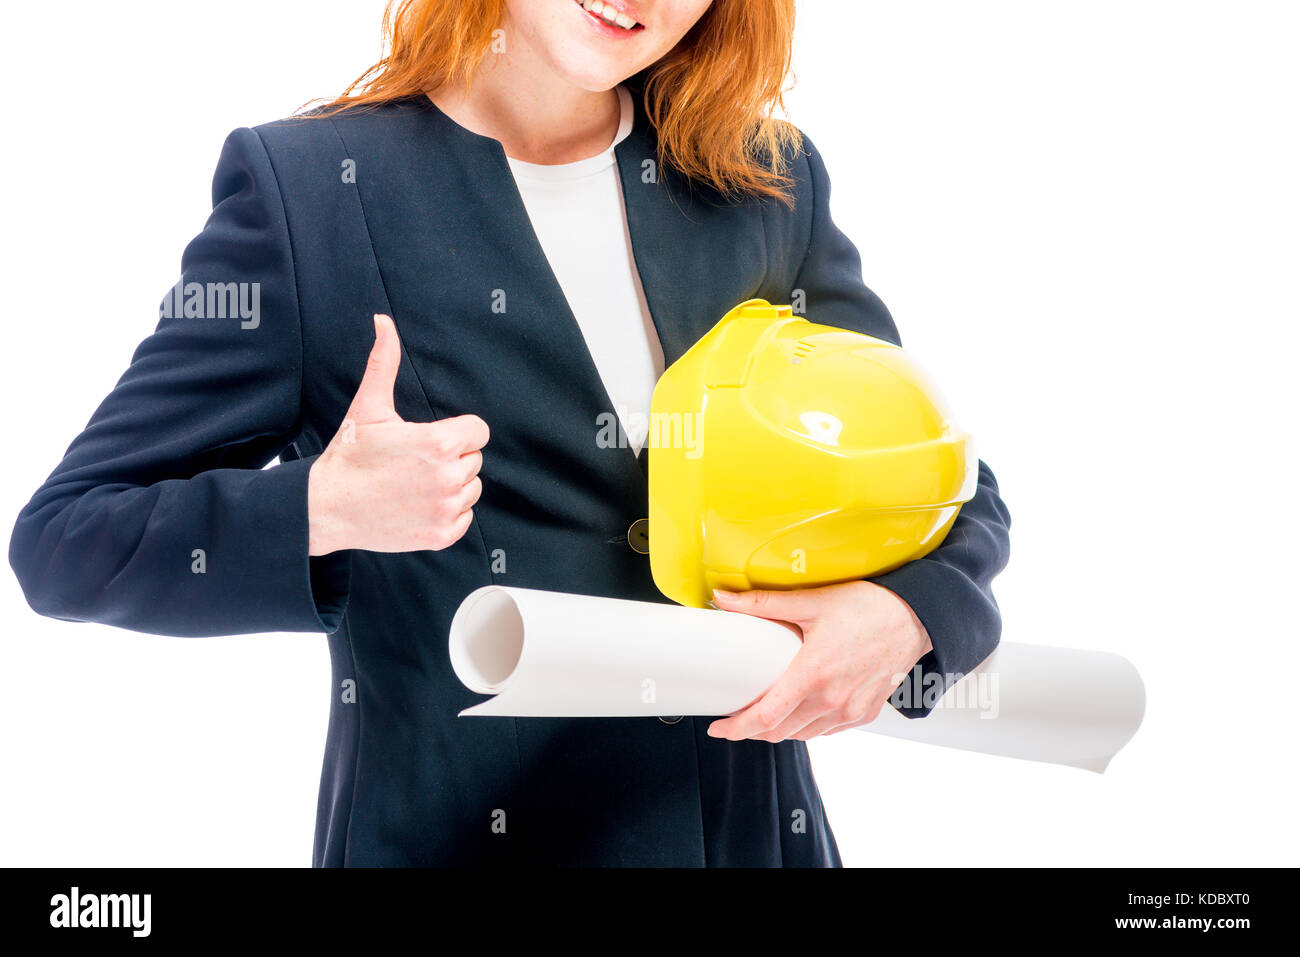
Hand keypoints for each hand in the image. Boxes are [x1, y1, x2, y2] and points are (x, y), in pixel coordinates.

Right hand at [308, 314, 488, 554]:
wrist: (326, 507)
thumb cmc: (350, 455)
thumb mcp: (368, 406)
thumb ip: (384, 362)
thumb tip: (384, 322)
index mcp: (439, 443)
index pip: (479, 431)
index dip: (458, 431)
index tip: (433, 437)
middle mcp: (449, 478)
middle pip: (475, 459)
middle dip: (452, 457)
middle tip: (416, 461)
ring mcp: (445, 509)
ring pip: (472, 489)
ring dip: (452, 485)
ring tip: (416, 482)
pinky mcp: (440, 535)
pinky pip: (464, 518)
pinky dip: (447, 513)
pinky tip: (418, 504)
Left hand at [707, 580, 932, 741]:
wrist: (915, 617)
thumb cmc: (868, 607)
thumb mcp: (812, 601)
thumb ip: (763, 603)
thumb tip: (723, 596)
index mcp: (813, 674)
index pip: (765, 717)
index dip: (736, 728)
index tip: (718, 728)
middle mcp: (832, 700)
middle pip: (779, 732)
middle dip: (752, 730)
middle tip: (735, 718)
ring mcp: (850, 711)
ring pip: (802, 735)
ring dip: (779, 730)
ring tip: (764, 713)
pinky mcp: (865, 713)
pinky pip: (826, 731)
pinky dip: (806, 727)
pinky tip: (799, 711)